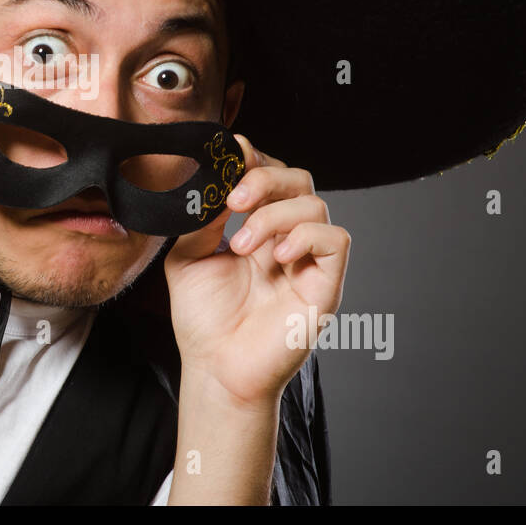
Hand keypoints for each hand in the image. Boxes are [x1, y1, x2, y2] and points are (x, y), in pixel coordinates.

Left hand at [163, 134, 350, 409]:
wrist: (215, 368)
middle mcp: (286, 239)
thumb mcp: (188, 256)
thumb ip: (203, 217)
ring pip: (315, 205)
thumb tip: (214, 177)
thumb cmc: (203, 319)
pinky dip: (306, 236)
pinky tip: (276, 255)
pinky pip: (336, 241)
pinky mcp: (325, 285)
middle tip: (235, 198)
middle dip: (266, 177)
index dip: (254, 160)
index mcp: (257, 228)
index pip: (270, 175)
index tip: (229, 156)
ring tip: (242, 244)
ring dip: (275, 214)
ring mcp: (307, 261)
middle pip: (298, 180)